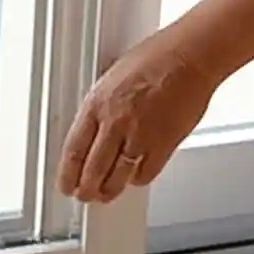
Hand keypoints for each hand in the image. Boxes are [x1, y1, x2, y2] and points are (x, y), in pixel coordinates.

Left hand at [57, 28, 220, 202]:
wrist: (188, 58)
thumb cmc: (154, 60)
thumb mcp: (111, 80)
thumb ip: (100, 108)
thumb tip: (92, 131)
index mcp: (96, 104)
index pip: (74, 149)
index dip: (67, 173)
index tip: (66, 182)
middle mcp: (115, 122)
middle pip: (93, 169)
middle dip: (85, 189)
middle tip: (83, 195)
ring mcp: (140, 135)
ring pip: (117, 176)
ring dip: (109, 190)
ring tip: (104, 195)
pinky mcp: (165, 144)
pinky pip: (146, 172)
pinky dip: (137, 179)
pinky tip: (134, 177)